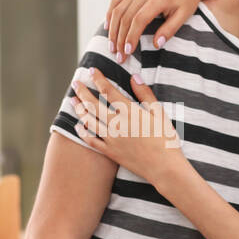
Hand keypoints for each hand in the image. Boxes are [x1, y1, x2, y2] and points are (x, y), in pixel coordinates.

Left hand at [71, 67, 187, 185]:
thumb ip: (145, 94)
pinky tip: (79, 126)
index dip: (98, 79)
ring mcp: (112, 139)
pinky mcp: (111, 152)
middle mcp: (118, 124)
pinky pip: (92, 141)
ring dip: (80, 109)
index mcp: (130, 112)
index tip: (91, 70)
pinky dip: (83, 133)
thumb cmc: (166, 139)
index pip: (109, 91)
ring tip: (73, 101)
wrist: (164, 168)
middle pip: (94, 104)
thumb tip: (134, 77)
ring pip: (90, 121)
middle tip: (76, 83)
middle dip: (83, 92)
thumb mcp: (159, 113)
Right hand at [105, 0, 221, 61]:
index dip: (131, 36)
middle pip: (125, 16)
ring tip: (112, 47)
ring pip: (117, 9)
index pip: (139, 19)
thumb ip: (170, 30)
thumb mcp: (184, 15)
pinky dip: (110, 15)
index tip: (128, 51)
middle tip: (118, 55)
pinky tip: (108, 28)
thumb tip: (155, 45)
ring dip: (112, 30)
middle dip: (119, 38)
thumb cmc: (187, 0)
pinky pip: (117, 1)